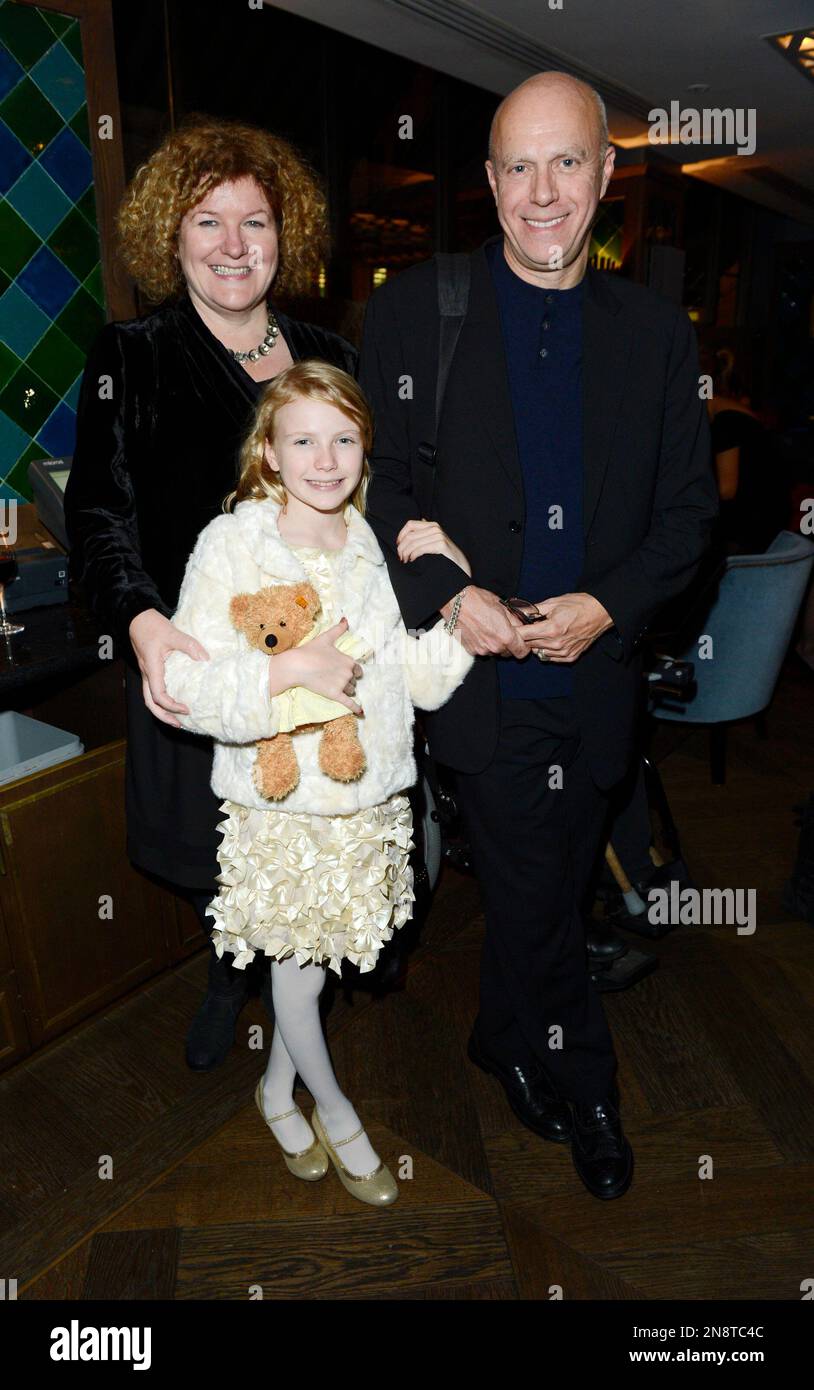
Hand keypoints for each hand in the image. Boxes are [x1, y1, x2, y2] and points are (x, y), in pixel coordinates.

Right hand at [130, 608, 209, 727]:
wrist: (137, 618)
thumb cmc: (153, 626)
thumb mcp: (173, 633)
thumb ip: (189, 645)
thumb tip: (205, 660)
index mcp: (152, 668)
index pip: (158, 695)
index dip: (171, 705)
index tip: (186, 708)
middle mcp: (147, 673)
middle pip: (150, 703)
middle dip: (163, 716)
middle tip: (179, 724)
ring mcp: (147, 672)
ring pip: (149, 698)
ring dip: (161, 710)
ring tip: (176, 719)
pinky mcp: (150, 669)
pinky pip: (153, 690)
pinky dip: (162, 700)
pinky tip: (174, 700)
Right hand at [274, 617, 364, 715]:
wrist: (297, 665)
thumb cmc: (311, 651)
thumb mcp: (326, 638)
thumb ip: (338, 629)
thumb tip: (346, 620)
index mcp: (349, 661)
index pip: (358, 670)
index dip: (352, 671)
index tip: (343, 672)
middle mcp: (348, 673)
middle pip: (354, 681)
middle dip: (348, 681)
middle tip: (336, 679)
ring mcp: (342, 685)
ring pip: (351, 691)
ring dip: (347, 691)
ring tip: (336, 688)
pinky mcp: (335, 695)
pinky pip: (349, 703)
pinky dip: (356, 708)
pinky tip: (361, 712)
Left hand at [396, 518, 471, 576]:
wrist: (462, 566)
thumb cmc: (447, 556)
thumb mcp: (435, 541)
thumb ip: (426, 533)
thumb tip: (419, 522)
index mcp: (433, 525)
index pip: (410, 524)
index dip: (401, 534)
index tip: (398, 545)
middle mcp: (435, 528)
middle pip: (410, 535)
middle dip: (402, 547)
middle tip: (401, 557)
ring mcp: (439, 536)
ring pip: (413, 543)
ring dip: (406, 553)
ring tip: (405, 560)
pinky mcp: (441, 545)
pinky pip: (420, 549)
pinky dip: (413, 555)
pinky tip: (412, 560)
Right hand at [438, 586, 527, 658]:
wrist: (456, 602)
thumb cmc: (479, 601)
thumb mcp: (503, 607)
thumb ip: (516, 620)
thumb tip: (523, 626)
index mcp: (506, 637)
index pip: (522, 653)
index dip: (524, 647)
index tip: (521, 641)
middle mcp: (495, 647)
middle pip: (508, 653)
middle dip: (509, 645)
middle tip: (504, 631)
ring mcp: (482, 650)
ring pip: (495, 652)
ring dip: (495, 645)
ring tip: (490, 629)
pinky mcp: (471, 650)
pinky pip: (483, 650)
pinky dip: (483, 644)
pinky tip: (480, 631)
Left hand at [516, 593, 613, 661]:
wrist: (600, 612)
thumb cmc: (579, 605)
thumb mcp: (554, 602)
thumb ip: (534, 610)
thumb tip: (518, 612)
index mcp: (551, 629)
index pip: (523, 636)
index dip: (516, 630)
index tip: (515, 626)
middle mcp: (556, 644)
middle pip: (529, 645)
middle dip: (526, 637)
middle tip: (530, 628)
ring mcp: (564, 652)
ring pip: (539, 653)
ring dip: (537, 645)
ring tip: (542, 633)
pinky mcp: (570, 657)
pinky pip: (550, 658)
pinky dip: (548, 650)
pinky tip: (552, 640)